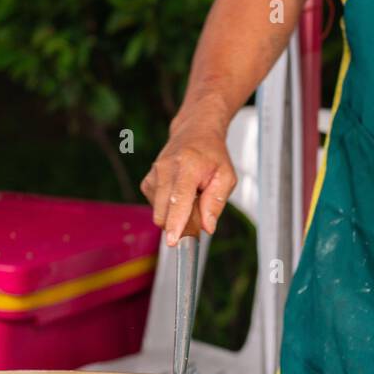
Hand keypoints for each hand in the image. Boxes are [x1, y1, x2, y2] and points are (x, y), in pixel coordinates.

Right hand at [141, 105, 236, 244]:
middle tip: (198, 213)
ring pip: (160, 213)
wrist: (194, 132)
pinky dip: (168, 208)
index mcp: (188, 166)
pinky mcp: (147, 182)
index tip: (173, 240)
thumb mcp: (226, 177)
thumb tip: (207, 227)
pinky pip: (156, 208)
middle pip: (165, 212)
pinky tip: (178, 195)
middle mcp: (166, 169)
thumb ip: (216, 202)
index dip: (176, 222)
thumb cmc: (212, 155)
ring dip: (175, 214)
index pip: (179, 199)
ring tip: (190, 196)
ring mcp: (153, 174)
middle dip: (180, 223)